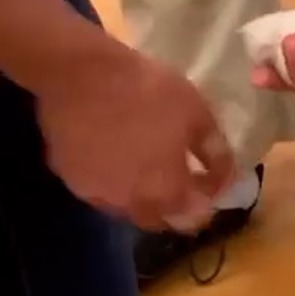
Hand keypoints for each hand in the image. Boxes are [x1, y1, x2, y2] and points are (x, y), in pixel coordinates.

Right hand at [36, 40, 233, 230]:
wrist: (81, 75)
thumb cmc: (149, 92)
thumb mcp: (199, 115)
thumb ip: (216, 153)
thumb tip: (226, 178)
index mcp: (164, 192)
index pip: (193, 217)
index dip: (207, 202)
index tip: (212, 182)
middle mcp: (127, 204)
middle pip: (157, 220)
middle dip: (175, 208)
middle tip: (184, 182)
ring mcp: (93, 193)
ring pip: (125, 208)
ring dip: (143, 198)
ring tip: (151, 171)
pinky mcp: (67, 177)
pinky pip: (98, 190)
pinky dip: (113, 183)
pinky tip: (117, 160)